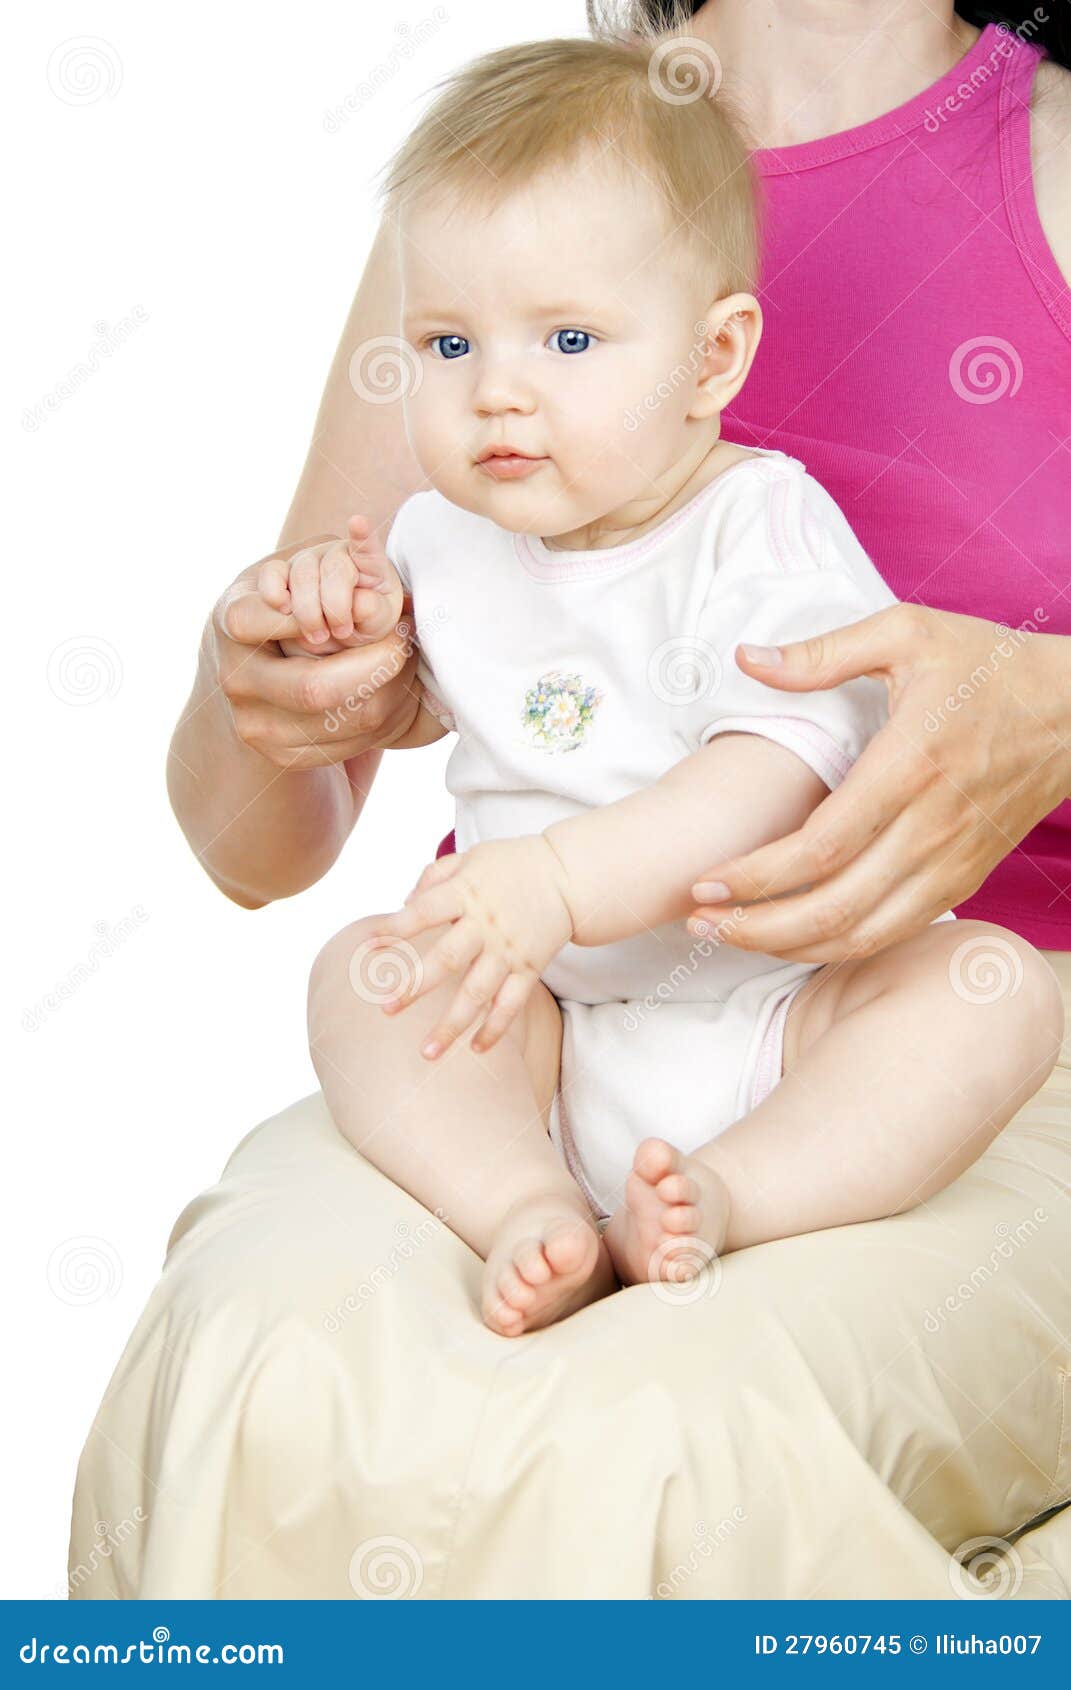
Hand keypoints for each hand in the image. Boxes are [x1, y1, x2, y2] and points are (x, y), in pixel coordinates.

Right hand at [212, 532, 418, 770]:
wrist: (258, 664)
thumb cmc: (293, 600)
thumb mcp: (299, 569)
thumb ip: (331, 566)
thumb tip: (369, 582)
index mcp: (233, 621)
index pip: (279, 619)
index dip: (332, 614)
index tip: (372, 604)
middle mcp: (235, 678)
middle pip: (316, 687)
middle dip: (378, 665)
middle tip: (406, 640)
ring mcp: (253, 724)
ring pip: (340, 722)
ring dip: (392, 695)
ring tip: (406, 664)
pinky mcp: (279, 756)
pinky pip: (346, 747)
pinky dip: (384, 723)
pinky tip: (394, 694)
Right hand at [256, 514, 403, 657]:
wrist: (335, 634)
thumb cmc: (363, 623)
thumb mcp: (376, 623)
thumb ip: (374, 612)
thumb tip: (361, 603)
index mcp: (369, 563)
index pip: (366, 547)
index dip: (362, 535)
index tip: (358, 522)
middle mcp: (336, 554)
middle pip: (332, 569)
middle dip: (335, 606)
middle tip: (341, 633)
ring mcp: (308, 561)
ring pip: (302, 575)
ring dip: (308, 611)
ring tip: (319, 636)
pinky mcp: (282, 573)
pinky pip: (272, 574)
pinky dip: (274, 591)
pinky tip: (283, 607)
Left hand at [365, 837, 574, 1057]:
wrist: (568, 876)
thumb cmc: (511, 864)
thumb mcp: (471, 857)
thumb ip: (434, 876)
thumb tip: (404, 904)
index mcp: (466, 893)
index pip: (423, 913)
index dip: (395, 929)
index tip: (367, 946)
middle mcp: (485, 925)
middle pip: (447, 959)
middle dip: (415, 987)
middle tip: (386, 1010)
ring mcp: (508, 950)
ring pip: (477, 993)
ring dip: (452, 1025)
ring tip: (428, 1053)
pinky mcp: (530, 968)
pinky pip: (511, 1004)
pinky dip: (495, 1028)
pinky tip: (476, 1048)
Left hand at [687, 605, 1070, 961]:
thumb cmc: (985, 665)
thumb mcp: (906, 633)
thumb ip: (822, 652)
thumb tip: (745, 657)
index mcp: (911, 766)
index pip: (822, 846)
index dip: (758, 876)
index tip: (706, 881)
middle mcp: (932, 827)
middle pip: (835, 906)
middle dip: (757, 926)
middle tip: (699, 920)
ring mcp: (951, 862)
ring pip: (863, 933)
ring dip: (790, 946)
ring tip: (729, 936)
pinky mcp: (962, 879)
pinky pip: (891, 932)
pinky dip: (836, 945)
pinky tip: (790, 935)